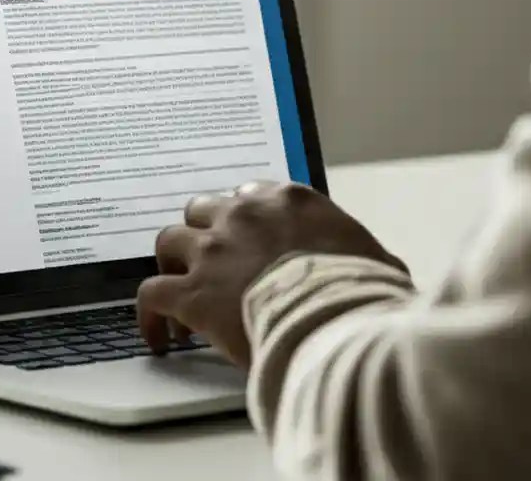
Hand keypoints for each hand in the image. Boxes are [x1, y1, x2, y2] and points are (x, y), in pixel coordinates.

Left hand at [135, 180, 406, 367]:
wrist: (333, 317)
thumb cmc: (360, 291)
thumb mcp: (373, 259)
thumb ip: (361, 254)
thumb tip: (380, 271)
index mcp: (288, 200)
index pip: (251, 195)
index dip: (243, 220)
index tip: (244, 239)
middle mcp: (243, 214)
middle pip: (203, 209)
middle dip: (202, 234)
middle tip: (208, 263)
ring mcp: (213, 250)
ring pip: (169, 241)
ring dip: (173, 265)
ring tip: (178, 292)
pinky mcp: (191, 291)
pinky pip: (151, 295)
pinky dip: (150, 314)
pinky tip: (159, 335)